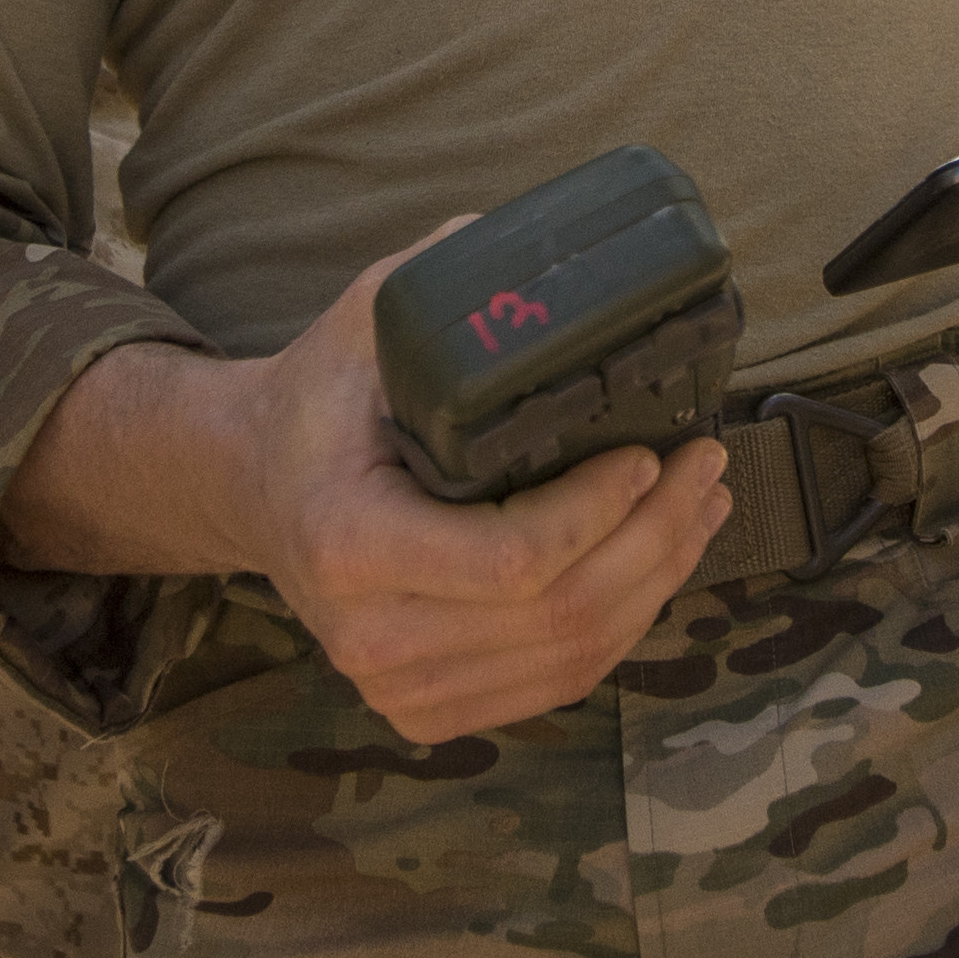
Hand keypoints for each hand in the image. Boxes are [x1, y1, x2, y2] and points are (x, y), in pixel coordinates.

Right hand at [6, 239, 736, 747]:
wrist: (252, 483)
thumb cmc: (323, 396)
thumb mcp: (365, 320)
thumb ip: (449, 278)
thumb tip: (552, 248)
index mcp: (348, 541)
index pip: (512, 560)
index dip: (601, 512)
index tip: (650, 451)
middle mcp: (367, 634)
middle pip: (559, 615)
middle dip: (658, 538)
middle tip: (706, 466)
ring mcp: (396, 686)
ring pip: (573, 658)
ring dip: (659, 581)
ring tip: (704, 505)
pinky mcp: (426, 709)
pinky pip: (557, 683)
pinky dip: (625, 624)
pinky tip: (661, 563)